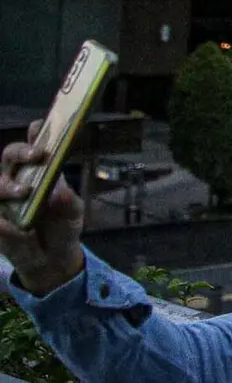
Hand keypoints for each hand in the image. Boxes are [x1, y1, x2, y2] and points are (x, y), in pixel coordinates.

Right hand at [0, 133, 87, 293]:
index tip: (40, 125)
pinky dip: (3, 221)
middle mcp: (18, 179)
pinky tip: (15, 226)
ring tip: (25, 192)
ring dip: (8, 185)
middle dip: (20, 152)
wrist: (52, 258)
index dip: (37, 133)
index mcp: (40, 171)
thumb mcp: (73, 213)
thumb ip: (68, 202)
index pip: (36, 146)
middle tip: (36, 155)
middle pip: (10, 156)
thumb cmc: (63, 226)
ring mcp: (3, 198)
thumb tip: (59, 191)